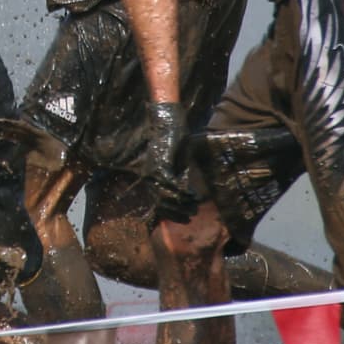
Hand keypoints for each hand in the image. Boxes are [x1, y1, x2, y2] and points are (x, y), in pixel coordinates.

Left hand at [140, 101, 196, 215]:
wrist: (168, 124)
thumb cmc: (173, 142)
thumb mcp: (176, 164)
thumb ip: (178, 178)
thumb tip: (185, 196)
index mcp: (150, 178)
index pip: (158, 204)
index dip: (171, 214)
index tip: (185, 219)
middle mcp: (149, 177)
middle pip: (161, 203)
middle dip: (177, 213)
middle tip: (192, 216)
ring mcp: (153, 172)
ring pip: (166, 196)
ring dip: (182, 204)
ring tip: (195, 207)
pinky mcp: (161, 165)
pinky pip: (171, 184)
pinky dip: (182, 192)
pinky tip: (192, 195)